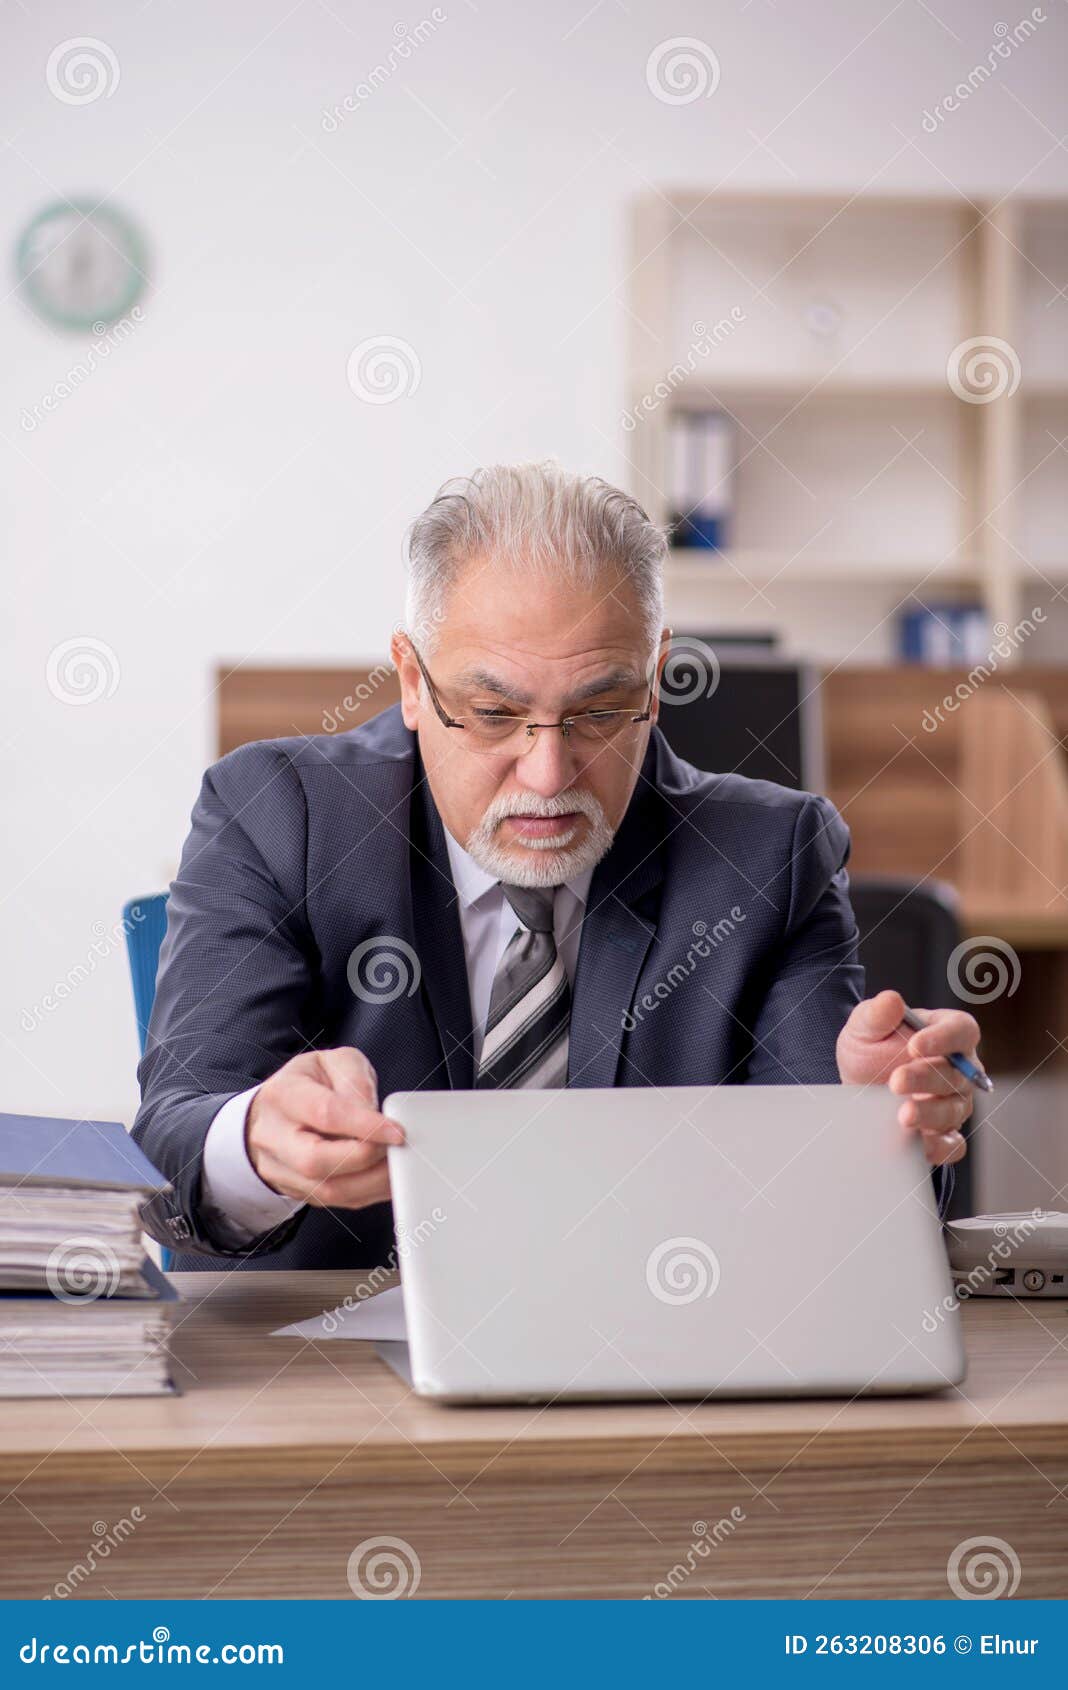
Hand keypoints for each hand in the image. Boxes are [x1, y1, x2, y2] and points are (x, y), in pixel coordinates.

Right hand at [245, 1047, 403, 1209]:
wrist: (274, 1113)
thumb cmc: (308, 1084)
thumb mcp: (333, 1062)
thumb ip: (356, 1081)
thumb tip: (374, 1114)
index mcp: (283, 1095)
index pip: (324, 1114)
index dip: (364, 1126)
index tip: (397, 1132)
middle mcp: (274, 1136)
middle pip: (315, 1161)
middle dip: (364, 1157)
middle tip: (396, 1147)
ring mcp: (281, 1169)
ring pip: (327, 1189)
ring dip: (372, 1180)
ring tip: (398, 1163)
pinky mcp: (298, 1191)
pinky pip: (337, 1201)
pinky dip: (369, 1192)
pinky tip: (387, 1177)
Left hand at [836, 990, 981, 1166]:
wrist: (857, 1085)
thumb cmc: (870, 1048)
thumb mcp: (864, 1027)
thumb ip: (876, 1014)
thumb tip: (891, 1000)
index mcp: (946, 1032)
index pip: (961, 1030)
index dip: (943, 1038)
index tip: (915, 1045)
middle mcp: (959, 1068)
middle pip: (959, 1074)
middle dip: (927, 1078)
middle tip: (896, 1082)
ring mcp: (954, 1102)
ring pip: (955, 1109)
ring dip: (930, 1113)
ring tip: (902, 1115)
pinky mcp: (944, 1133)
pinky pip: (953, 1144)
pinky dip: (941, 1148)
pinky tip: (920, 1144)